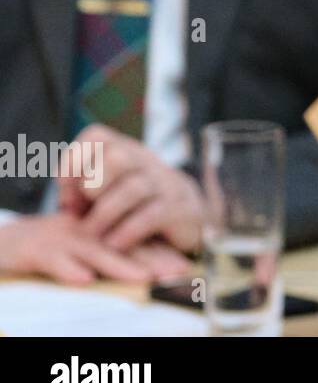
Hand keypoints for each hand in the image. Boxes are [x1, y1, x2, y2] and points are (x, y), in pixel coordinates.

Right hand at [0, 212, 190, 284]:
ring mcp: (65, 240)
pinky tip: (84, 280)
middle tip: (176, 272)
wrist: (11, 241)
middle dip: (152, 260)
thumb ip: (116, 256)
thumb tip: (153, 272)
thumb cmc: (55, 247)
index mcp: (104, 232)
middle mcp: (90, 233)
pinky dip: (69, 270)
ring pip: (95, 252)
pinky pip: (55, 261)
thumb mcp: (88, 249)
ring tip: (143, 278)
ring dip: (119, 266)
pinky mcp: (39, 251)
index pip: (138, 241)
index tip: (184, 267)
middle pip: (124, 245)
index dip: (162, 253)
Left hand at [57, 125, 203, 253]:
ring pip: (133, 189)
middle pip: (118, 158)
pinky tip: (113, 245)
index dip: (73, 163)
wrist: (186, 216)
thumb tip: (66, 205)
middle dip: (94, 185)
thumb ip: (82, 194)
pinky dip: (126, 232)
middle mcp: (146, 161)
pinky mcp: (178, 209)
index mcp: (124, 150)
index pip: (96, 137)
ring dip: (104, 215)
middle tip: (82, 212)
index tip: (66, 195)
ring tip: (92, 235)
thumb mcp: (107, 191)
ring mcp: (165, 184)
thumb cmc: (134, 204)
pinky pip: (150, 216)